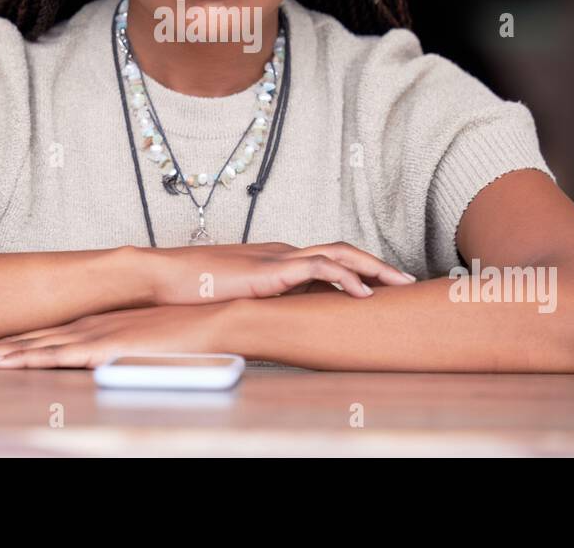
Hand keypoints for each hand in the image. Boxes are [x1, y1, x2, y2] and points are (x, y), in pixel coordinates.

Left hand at [0, 303, 229, 368]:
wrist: (212, 320)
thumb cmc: (181, 337)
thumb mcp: (137, 345)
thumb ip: (113, 354)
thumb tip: (95, 366)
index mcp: (86, 328)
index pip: (30, 338)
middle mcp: (81, 328)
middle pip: (18, 341)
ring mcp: (90, 336)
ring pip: (27, 348)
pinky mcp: (102, 348)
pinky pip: (57, 356)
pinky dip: (26, 359)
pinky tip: (2, 363)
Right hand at [145, 241, 415, 304]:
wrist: (166, 277)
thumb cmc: (193, 290)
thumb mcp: (237, 299)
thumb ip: (263, 304)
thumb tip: (281, 322)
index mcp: (277, 259)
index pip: (328, 258)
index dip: (360, 269)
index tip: (385, 286)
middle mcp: (283, 252)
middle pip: (342, 250)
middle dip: (378, 264)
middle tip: (407, 282)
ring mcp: (278, 257)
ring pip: (340, 253)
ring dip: (374, 267)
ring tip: (399, 284)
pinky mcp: (272, 269)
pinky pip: (318, 268)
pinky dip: (346, 278)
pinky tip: (364, 293)